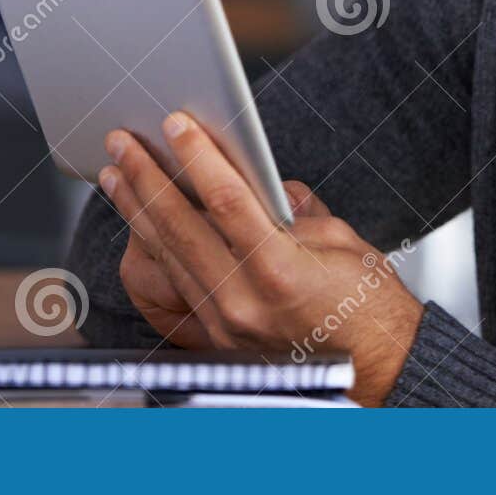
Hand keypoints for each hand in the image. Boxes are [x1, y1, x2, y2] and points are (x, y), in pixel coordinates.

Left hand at [99, 113, 424, 406]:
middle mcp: (244, 303)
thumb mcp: (343, 240)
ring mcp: (225, 324)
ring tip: (116, 175)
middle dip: (146, 179)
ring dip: (137, 211)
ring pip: (167, 257)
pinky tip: (141, 224)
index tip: (175, 124)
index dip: (198, 157)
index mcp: (281, 272)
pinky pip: (175, 285)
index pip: (226, 201)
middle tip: (122, 143)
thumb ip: (295, 209)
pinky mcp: (218, 335)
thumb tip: (263, 184)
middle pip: (180, 229)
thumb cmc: (370, 307)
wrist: (379, 370)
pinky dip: (154, 248)